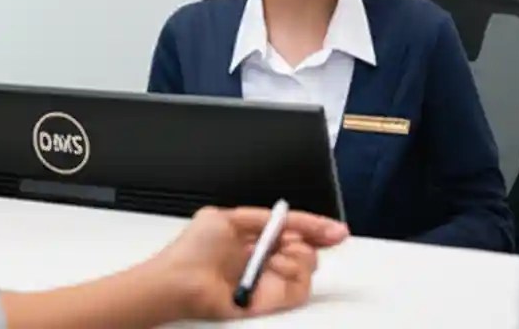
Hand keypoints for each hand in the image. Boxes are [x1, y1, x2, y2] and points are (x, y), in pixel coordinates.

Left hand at [154, 206, 348, 320]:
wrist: (181, 282)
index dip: (317, 227)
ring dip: (297, 257)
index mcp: (254, 234)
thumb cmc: (194, 250)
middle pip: (306, 246)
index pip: (294, 228)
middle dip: (309, 238)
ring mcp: (269, 279)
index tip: (336, 230)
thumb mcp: (229, 219)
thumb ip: (262, 219)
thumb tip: (288, 219)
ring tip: (275, 258)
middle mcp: (264, 257)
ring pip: (307, 265)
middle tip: (291, 239)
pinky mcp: (271, 300)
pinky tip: (275, 270)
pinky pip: (300, 288)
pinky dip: (293, 275)